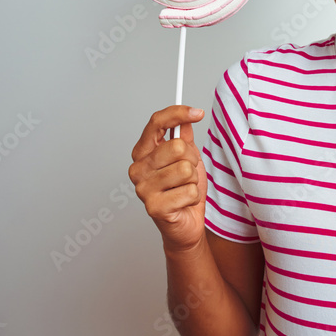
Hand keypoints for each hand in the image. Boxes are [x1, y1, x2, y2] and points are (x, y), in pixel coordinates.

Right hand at [129, 106, 208, 252]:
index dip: (178, 114)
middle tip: (188, 173)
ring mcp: (143, 189)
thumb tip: (187, 116)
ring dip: (193, 180)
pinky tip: (183, 202)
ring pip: (185, 169)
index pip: (156, 123)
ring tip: (184, 188)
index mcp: (143, 152)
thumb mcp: (187, 157)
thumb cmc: (184, 189)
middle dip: (192, 160)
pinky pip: (189, 191)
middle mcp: (138, 169)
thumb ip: (184, 136)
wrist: (186, 223)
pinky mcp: (154, 207)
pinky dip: (193, 197)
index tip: (198, 112)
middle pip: (176, 147)